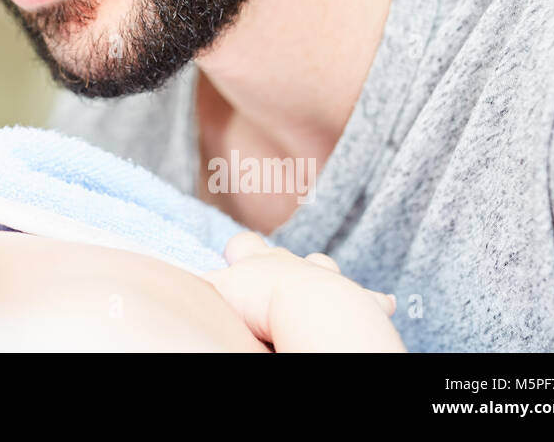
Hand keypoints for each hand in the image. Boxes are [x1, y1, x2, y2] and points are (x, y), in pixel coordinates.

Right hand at [200, 232, 404, 351]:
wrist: (309, 308)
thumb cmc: (258, 300)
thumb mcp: (217, 291)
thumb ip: (198, 284)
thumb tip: (167, 278)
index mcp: (257, 262)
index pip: (242, 244)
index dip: (238, 250)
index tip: (235, 255)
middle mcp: (291, 264)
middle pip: (283, 252)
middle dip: (279, 259)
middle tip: (276, 270)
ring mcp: (324, 278)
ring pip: (324, 265)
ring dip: (323, 273)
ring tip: (324, 286)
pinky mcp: (355, 299)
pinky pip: (371, 298)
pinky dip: (377, 300)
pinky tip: (386, 301)